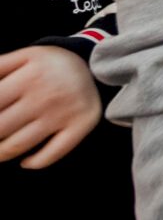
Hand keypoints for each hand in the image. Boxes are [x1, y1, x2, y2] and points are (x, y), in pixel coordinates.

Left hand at [0, 44, 104, 168]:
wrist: (96, 65)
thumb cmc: (49, 65)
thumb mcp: (23, 57)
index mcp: (29, 76)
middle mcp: (46, 96)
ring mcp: (63, 113)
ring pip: (18, 145)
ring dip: (0, 153)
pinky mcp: (80, 126)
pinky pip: (51, 154)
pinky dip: (33, 163)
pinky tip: (25, 161)